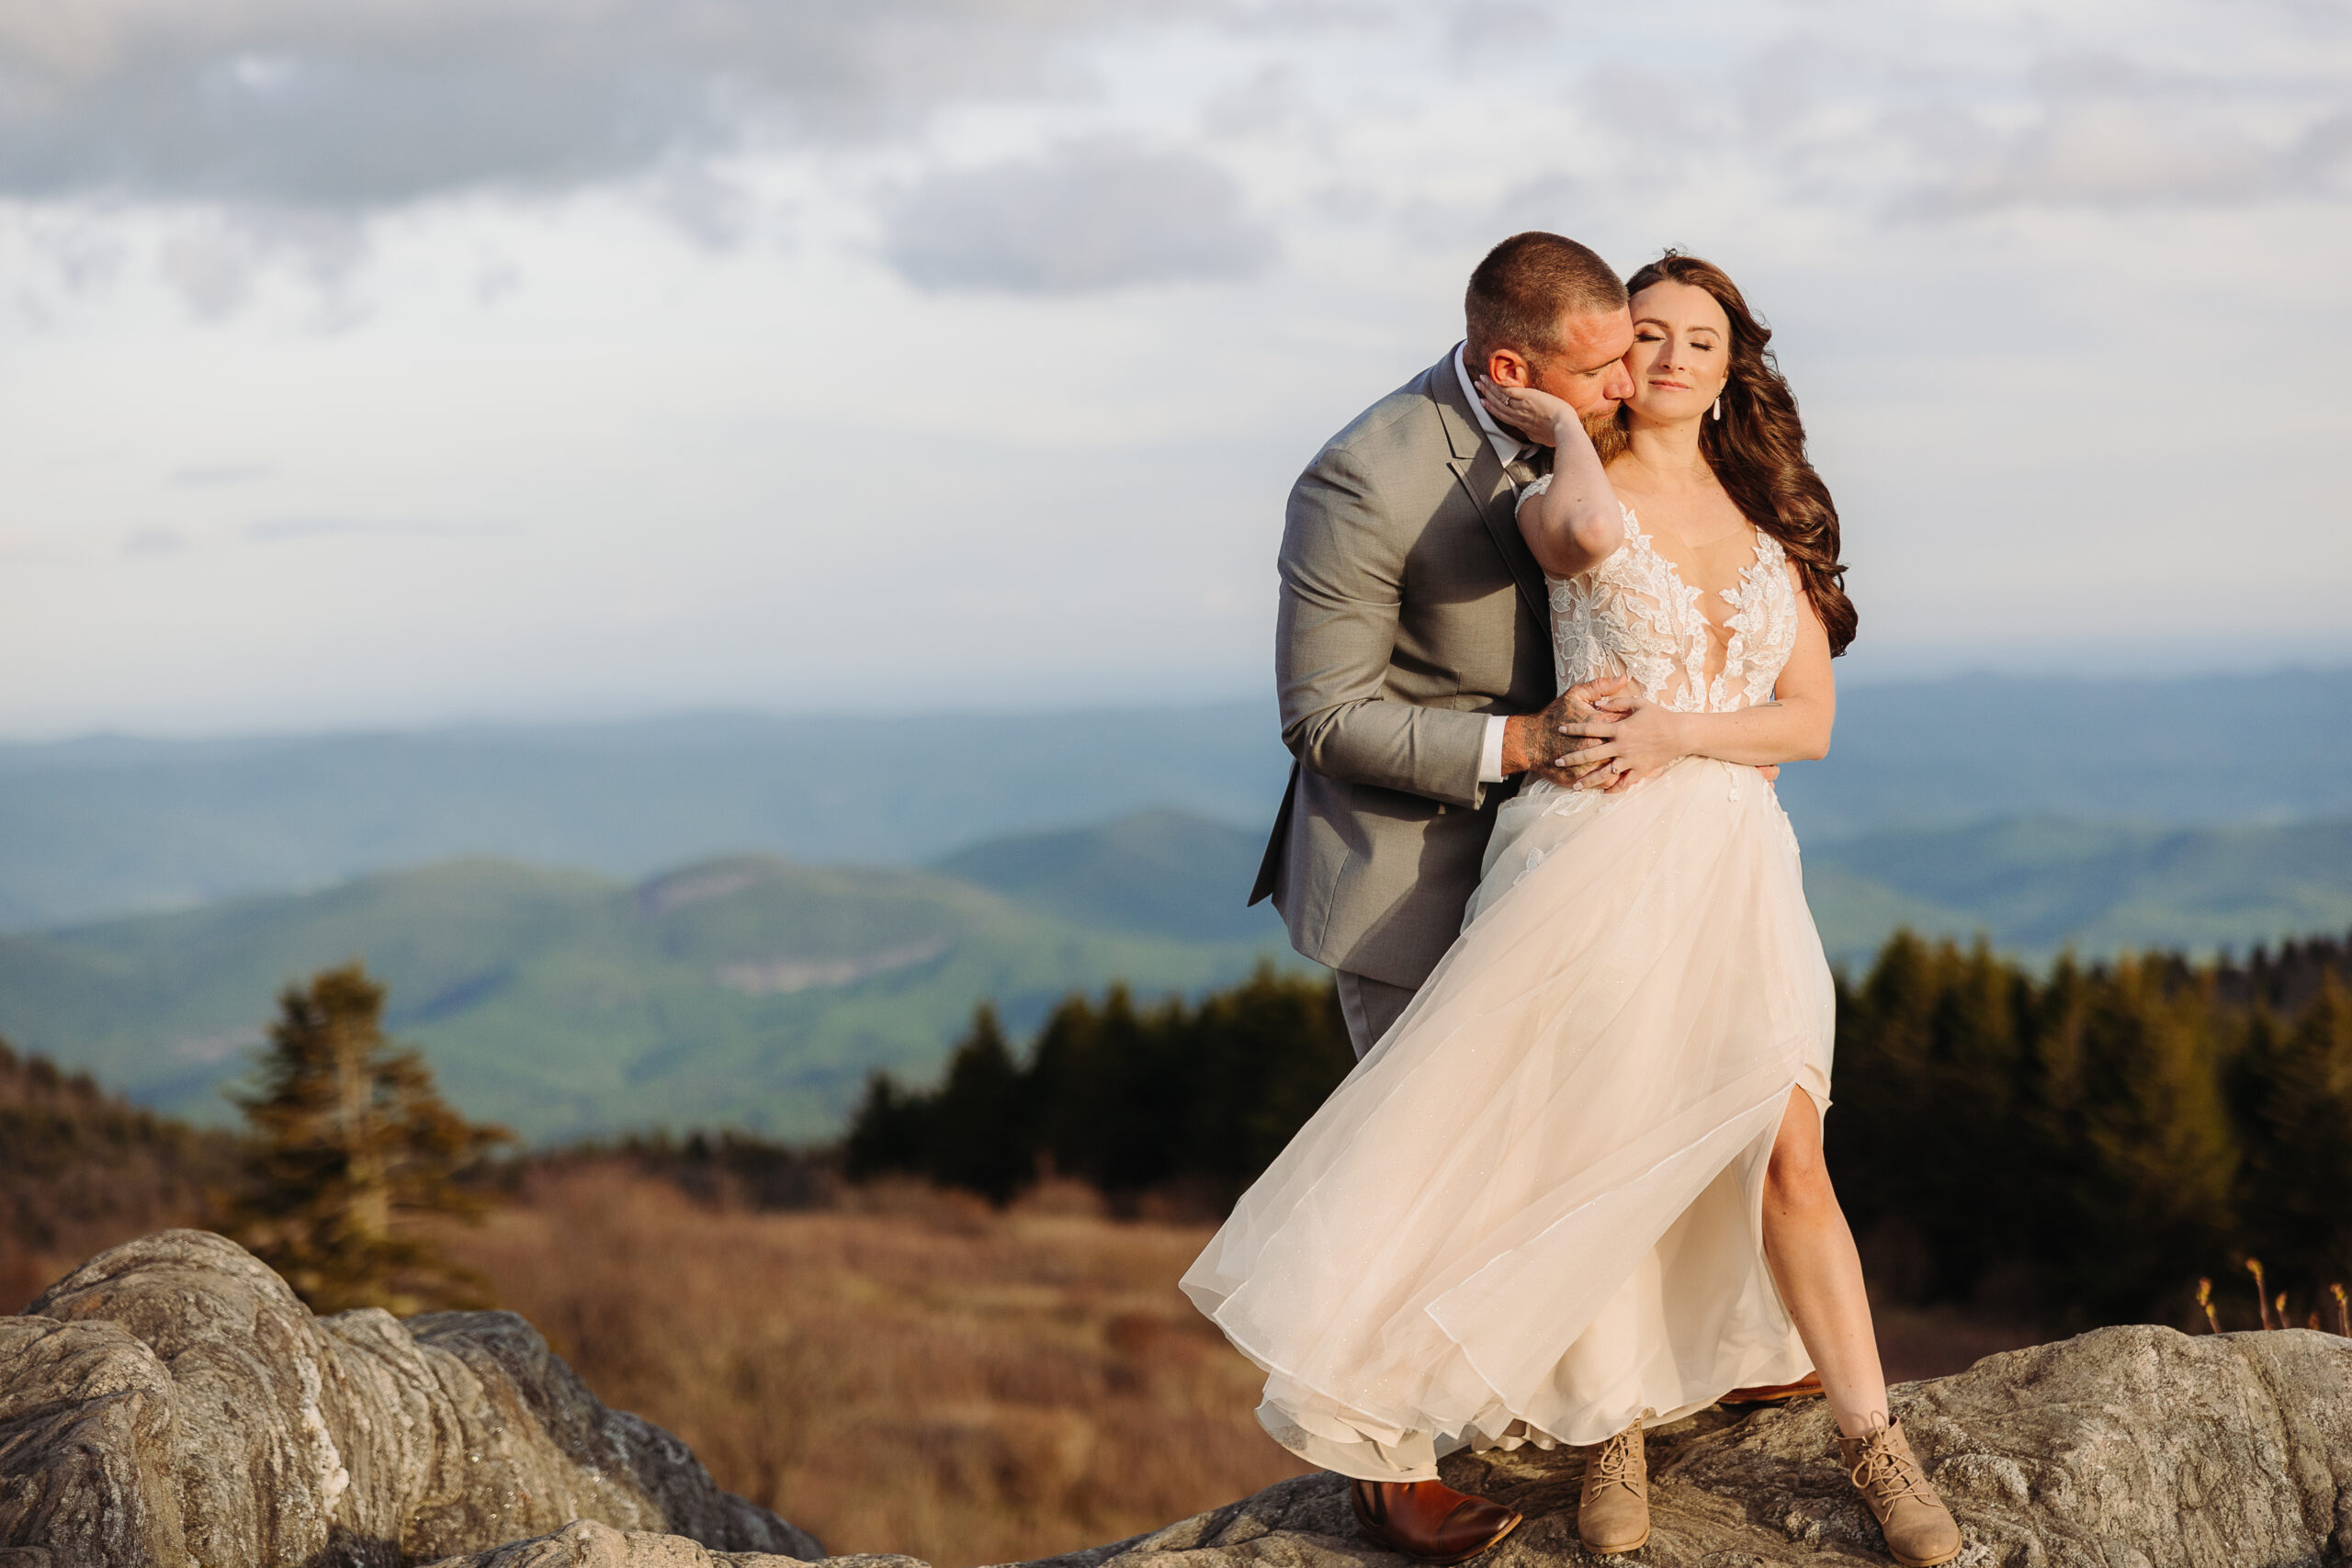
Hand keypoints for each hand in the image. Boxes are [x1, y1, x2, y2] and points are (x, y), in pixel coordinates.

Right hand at [1476, 374, 1575, 445]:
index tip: (1483, 402)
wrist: (1563, 428)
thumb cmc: (1557, 435)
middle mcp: (1518, 415)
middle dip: (1486, 394)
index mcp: (1521, 425)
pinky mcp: (1527, 397)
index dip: (1491, 408)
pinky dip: (1498, 385)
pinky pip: (1508, 390)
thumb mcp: (1541, 437)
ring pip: (1500, 396)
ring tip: (1481, 380)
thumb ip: (1534, 434)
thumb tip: (1532, 434)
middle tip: (1478, 386)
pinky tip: (1492, 378)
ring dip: (1489, 387)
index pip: (1503, 415)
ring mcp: (1521, 406)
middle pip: (1498, 404)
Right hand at [1503, 677, 1627, 784]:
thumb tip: (1623, 677)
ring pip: (1620, 768)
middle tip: (1637, 741)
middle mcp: (1599, 746)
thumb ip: (1600, 686)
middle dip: (1634, 744)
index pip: (1627, 722)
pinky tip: (1619, 774)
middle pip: (1627, 747)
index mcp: (1600, 724)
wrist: (1531, 742)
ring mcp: (1592, 764)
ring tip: (1632, 760)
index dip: (1633, 721)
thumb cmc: (1554, 717)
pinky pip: (1606, 781)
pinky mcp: (1584, 777)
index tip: (1635, 721)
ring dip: (1628, 764)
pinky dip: (1614, 779)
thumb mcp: (1575, 695)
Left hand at [1559, 689, 1690, 791]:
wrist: (1680, 734)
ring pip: (1604, 774)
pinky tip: (1604, 794)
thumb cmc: (1660, 716)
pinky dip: (1614, 789)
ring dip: (1588, 780)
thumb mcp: (1638, 703)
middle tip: (1558, 762)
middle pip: (1591, 754)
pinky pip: (1625, 783)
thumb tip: (1599, 703)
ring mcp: (1630, 760)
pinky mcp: (1640, 770)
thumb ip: (1617, 703)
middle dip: (1572, 759)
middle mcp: (1621, 746)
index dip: (1574, 728)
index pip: (1590, 728)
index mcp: (1620, 728)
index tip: (1560, 729)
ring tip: (1575, 786)